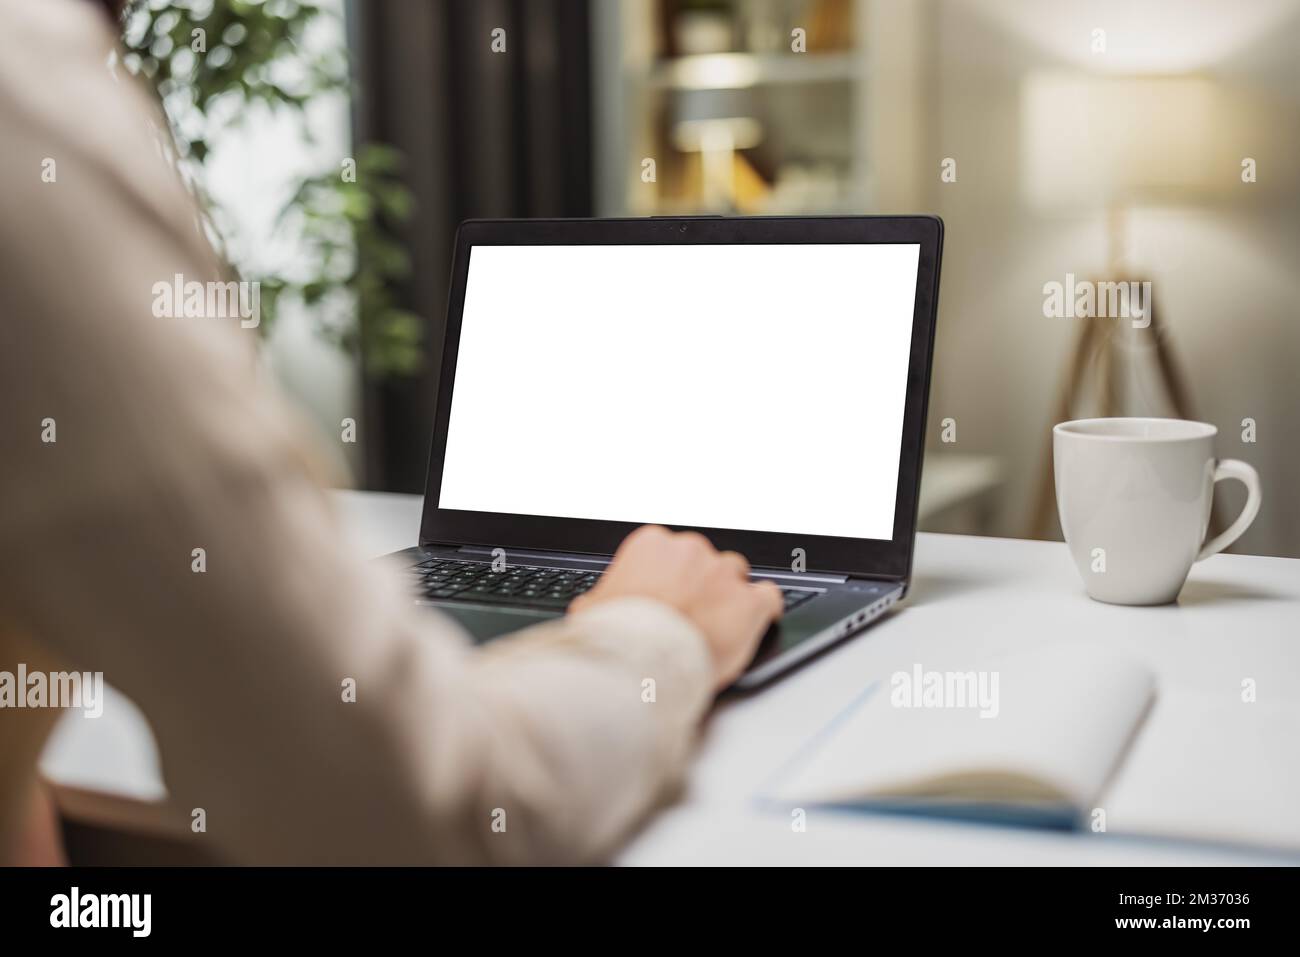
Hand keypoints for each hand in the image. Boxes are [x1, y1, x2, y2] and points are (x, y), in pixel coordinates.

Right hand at [570, 525, 782, 690]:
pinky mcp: (749, 601)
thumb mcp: (591, 612)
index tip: (668, 597)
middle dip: (701, 586)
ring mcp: (723, 574)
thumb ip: (602, 599)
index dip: (670, 578)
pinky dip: (763, 610)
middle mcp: (691, 551)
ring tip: (719, 625)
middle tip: (690, 616)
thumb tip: (590, 608)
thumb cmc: (616, 637)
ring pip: (736, 576)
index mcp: (652, 545)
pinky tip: (757, 622)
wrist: (642, 662)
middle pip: (705, 562)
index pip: (670, 552)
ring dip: (729, 597)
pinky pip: (768, 597)